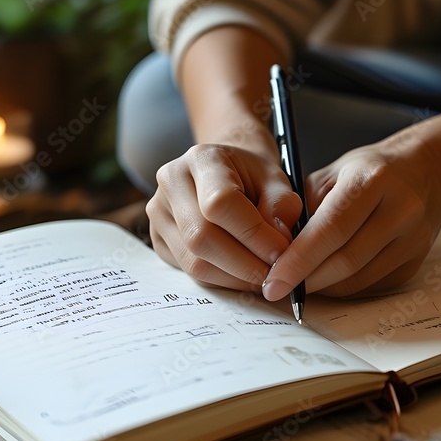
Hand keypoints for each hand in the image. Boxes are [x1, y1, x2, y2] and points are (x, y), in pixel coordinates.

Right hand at [147, 144, 302, 290]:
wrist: (228, 175)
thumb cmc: (253, 177)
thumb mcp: (276, 180)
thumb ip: (282, 207)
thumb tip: (277, 246)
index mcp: (202, 159)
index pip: (220, 203)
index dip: (253, 234)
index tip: (281, 251)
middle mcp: (171, 183)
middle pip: (201, 237)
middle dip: (244, 264)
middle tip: (274, 273)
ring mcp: (159, 212)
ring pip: (194, 262)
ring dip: (234, 278)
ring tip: (262, 275)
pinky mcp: (158, 239)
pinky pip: (189, 272)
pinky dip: (221, 280)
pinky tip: (242, 274)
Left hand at [262, 135, 440, 299]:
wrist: (425, 173)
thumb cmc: (369, 172)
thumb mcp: (331, 173)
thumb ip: (304, 208)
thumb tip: (278, 251)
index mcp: (373, 180)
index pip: (331, 229)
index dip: (299, 260)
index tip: (274, 280)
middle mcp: (400, 210)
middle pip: (346, 260)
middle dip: (307, 279)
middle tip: (279, 288)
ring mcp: (413, 239)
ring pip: (359, 279)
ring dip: (323, 287)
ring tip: (300, 282)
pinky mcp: (415, 261)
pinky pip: (371, 284)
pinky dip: (343, 286)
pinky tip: (327, 278)